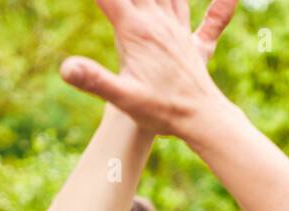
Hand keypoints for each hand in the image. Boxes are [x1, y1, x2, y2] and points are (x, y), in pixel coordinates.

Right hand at [61, 0, 238, 138]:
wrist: (199, 121)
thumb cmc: (160, 111)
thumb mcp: (122, 97)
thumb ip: (95, 80)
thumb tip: (66, 68)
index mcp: (137, 30)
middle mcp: (158, 22)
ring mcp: (177, 29)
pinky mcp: (193, 41)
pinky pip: (211, 16)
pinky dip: (222, 5)